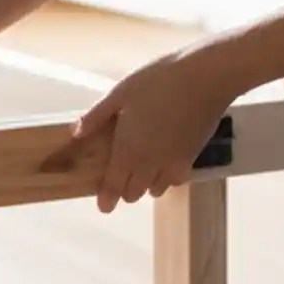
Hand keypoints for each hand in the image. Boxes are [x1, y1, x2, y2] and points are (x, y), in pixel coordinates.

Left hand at [40, 46, 244, 213]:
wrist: (206, 77)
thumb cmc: (158, 80)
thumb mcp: (120, 93)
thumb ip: (97, 116)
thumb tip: (77, 133)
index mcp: (129, 149)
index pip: (114, 186)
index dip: (107, 199)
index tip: (103, 206)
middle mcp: (151, 163)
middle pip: (134, 193)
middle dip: (124, 189)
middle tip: (118, 174)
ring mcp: (174, 162)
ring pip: (156, 189)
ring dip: (146, 183)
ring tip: (141, 164)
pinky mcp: (193, 156)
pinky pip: (176, 179)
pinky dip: (167, 177)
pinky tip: (164, 160)